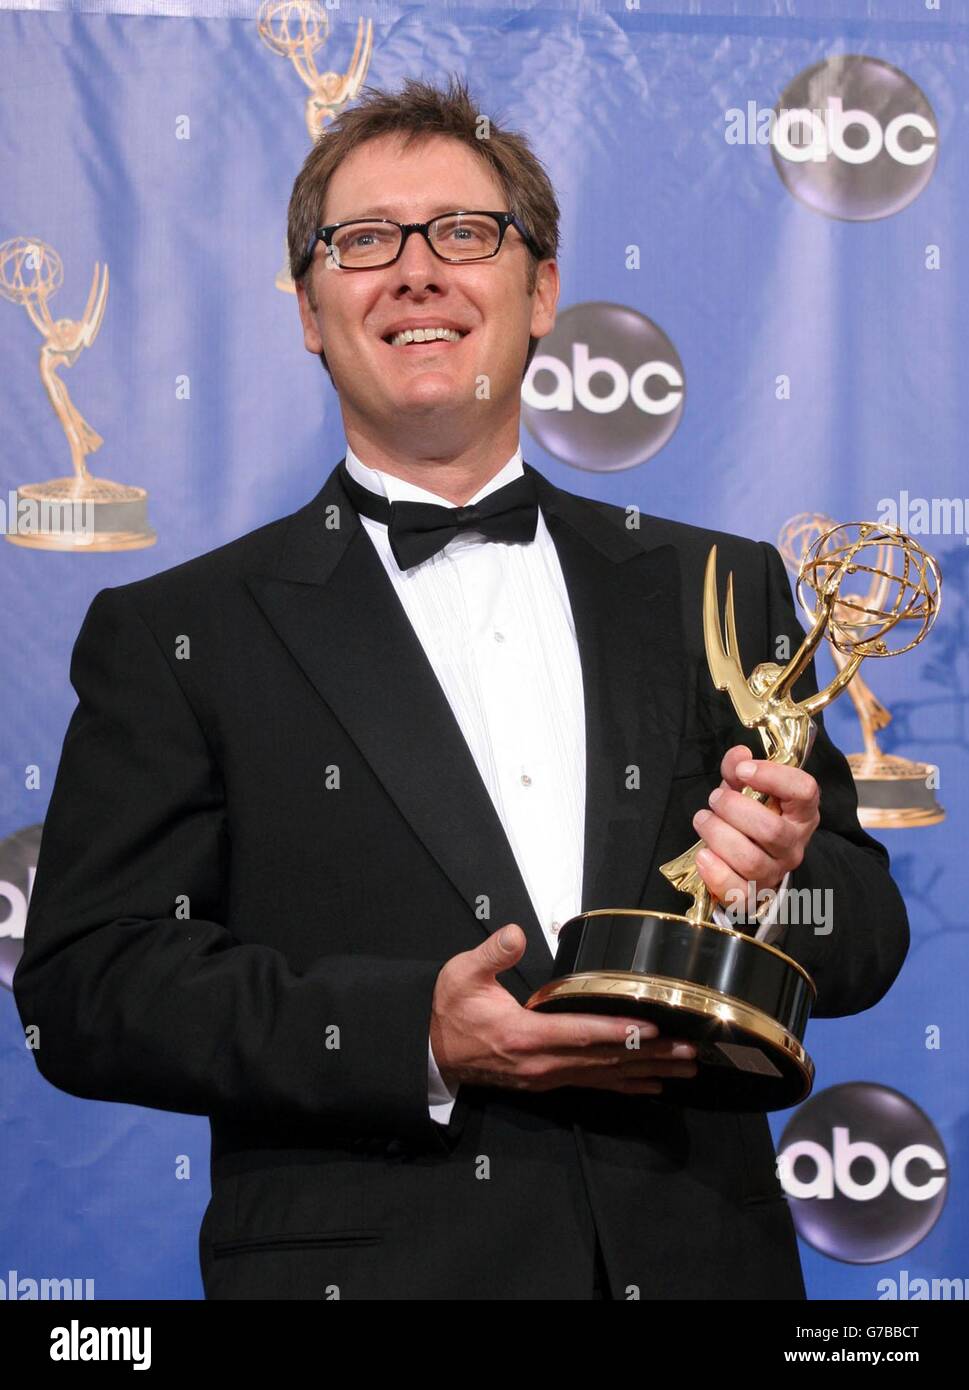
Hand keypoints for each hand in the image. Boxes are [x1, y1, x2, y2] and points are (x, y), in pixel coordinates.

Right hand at [429, 925, 698, 1095]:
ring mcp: (548, 1076)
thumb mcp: (461, 974)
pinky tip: (653, 1086)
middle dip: (651, 1055)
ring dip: (648, 1071)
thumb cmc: (451, 1011)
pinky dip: (627, 1086)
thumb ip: (491, 954)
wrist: (434, 1053)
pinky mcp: (549, 1081)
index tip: (651, 1029)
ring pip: (606, 1076)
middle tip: (691, 1050)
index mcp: (524, 1034)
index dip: (617, 1031)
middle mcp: (543, 1062)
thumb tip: (515, 934)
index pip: (580, 1033)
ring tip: (685, 1066)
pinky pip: (595, 1085)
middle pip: (605, 1059)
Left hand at [691, 744, 819, 912]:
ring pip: (750, 860)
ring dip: (718, 835)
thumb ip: (739, 769)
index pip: (804, 791)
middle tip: (714, 799)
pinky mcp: (754, 895)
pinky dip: (715, 872)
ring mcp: (776, 872)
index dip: (773, 776)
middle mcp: (794, 844)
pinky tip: (703, 854)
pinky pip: (738, 891)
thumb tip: (739, 755)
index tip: (744, 770)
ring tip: (703, 820)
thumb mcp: (746, 788)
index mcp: (801, 812)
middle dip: (733, 809)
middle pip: (771, 829)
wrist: (750, 859)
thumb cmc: (750, 816)